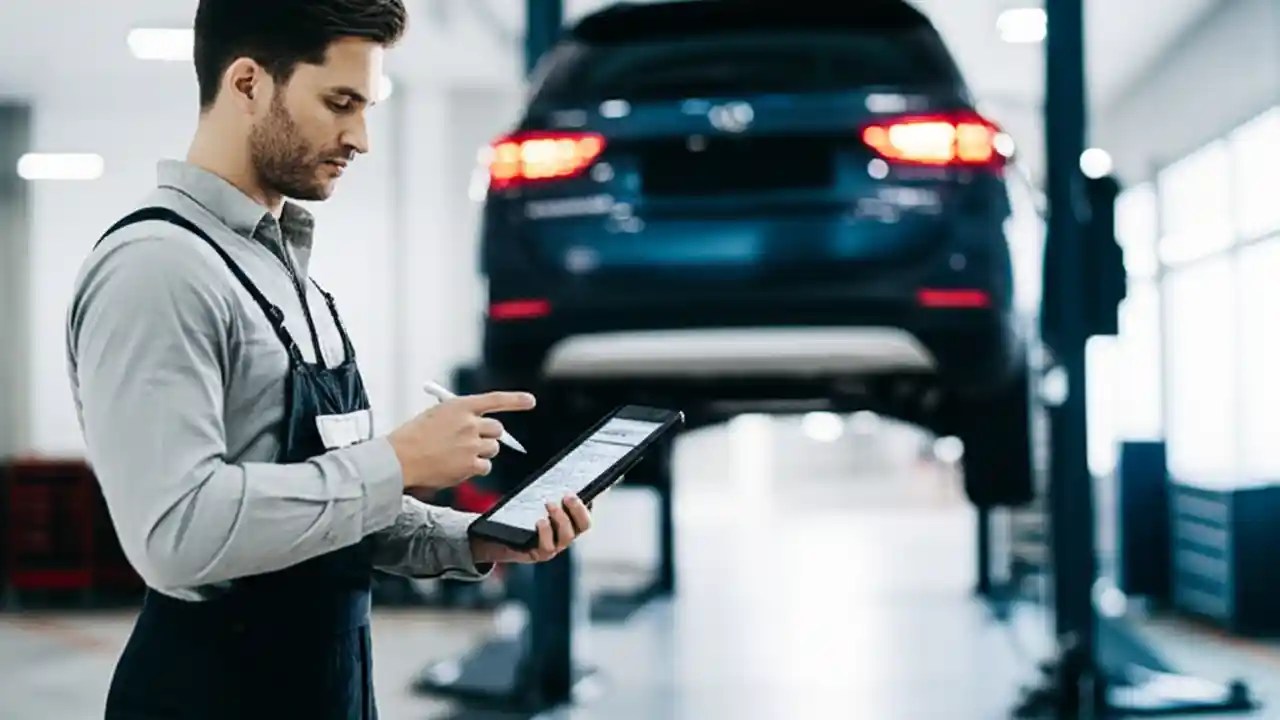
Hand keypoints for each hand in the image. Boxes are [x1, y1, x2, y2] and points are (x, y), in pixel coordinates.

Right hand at [387, 390, 535, 492]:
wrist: (399, 459)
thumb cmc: (412, 437)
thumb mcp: (436, 416)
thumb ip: (459, 418)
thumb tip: (480, 427)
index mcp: (460, 406)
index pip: (495, 399)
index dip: (516, 400)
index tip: (530, 401)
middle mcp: (469, 423)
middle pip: (497, 429)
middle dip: (489, 436)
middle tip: (475, 442)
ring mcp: (471, 444)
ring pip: (492, 449)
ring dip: (481, 453)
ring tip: (457, 456)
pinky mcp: (471, 465)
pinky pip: (485, 467)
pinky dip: (475, 469)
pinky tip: (456, 467)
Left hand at [471, 495, 592, 564]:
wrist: (496, 536)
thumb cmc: (518, 515)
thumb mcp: (533, 500)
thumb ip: (546, 490)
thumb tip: (555, 472)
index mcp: (569, 521)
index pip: (587, 511)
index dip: (589, 502)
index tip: (582, 489)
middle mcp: (566, 535)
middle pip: (584, 525)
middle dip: (578, 509)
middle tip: (568, 496)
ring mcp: (554, 547)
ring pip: (567, 536)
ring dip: (561, 518)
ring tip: (550, 504)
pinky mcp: (539, 554)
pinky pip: (548, 547)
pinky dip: (546, 533)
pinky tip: (540, 521)